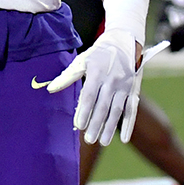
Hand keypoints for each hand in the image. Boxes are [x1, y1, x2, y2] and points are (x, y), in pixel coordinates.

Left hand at [47, 30, 168, 144]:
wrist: (123, 42)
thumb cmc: (97, 54)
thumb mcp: (82, 60)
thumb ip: (67, 76)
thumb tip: (50, 88)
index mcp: (97, 71)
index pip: (90, 94)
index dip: (84, 110)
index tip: (78, 125)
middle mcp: (112, 79)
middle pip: (103, 105)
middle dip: (96, 123)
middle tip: (88, 139)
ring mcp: (124, 86)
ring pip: (117, 110)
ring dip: (110, 127)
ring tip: (102, 142)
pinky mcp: (133, 90)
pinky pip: (132, 110)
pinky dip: (128, 125)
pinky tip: (123, 139)